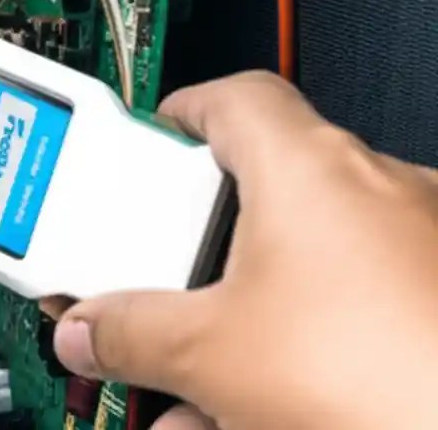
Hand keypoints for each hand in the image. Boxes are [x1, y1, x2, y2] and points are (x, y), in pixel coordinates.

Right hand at [51, 72, 437, 428]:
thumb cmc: (392, 381)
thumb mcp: (211, 354)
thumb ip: (131, 332)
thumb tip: (90, 330)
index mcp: (313, 169)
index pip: (233, 97)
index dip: (179, 114)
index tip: (143, 145)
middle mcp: (379, 192)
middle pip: (261, 203)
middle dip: (200, 266)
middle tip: (157, 299)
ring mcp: (424, 250)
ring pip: (307, 275)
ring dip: (247, 326)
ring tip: (200, 396)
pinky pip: (355, 315)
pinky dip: (304, 352)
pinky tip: (263, 416)